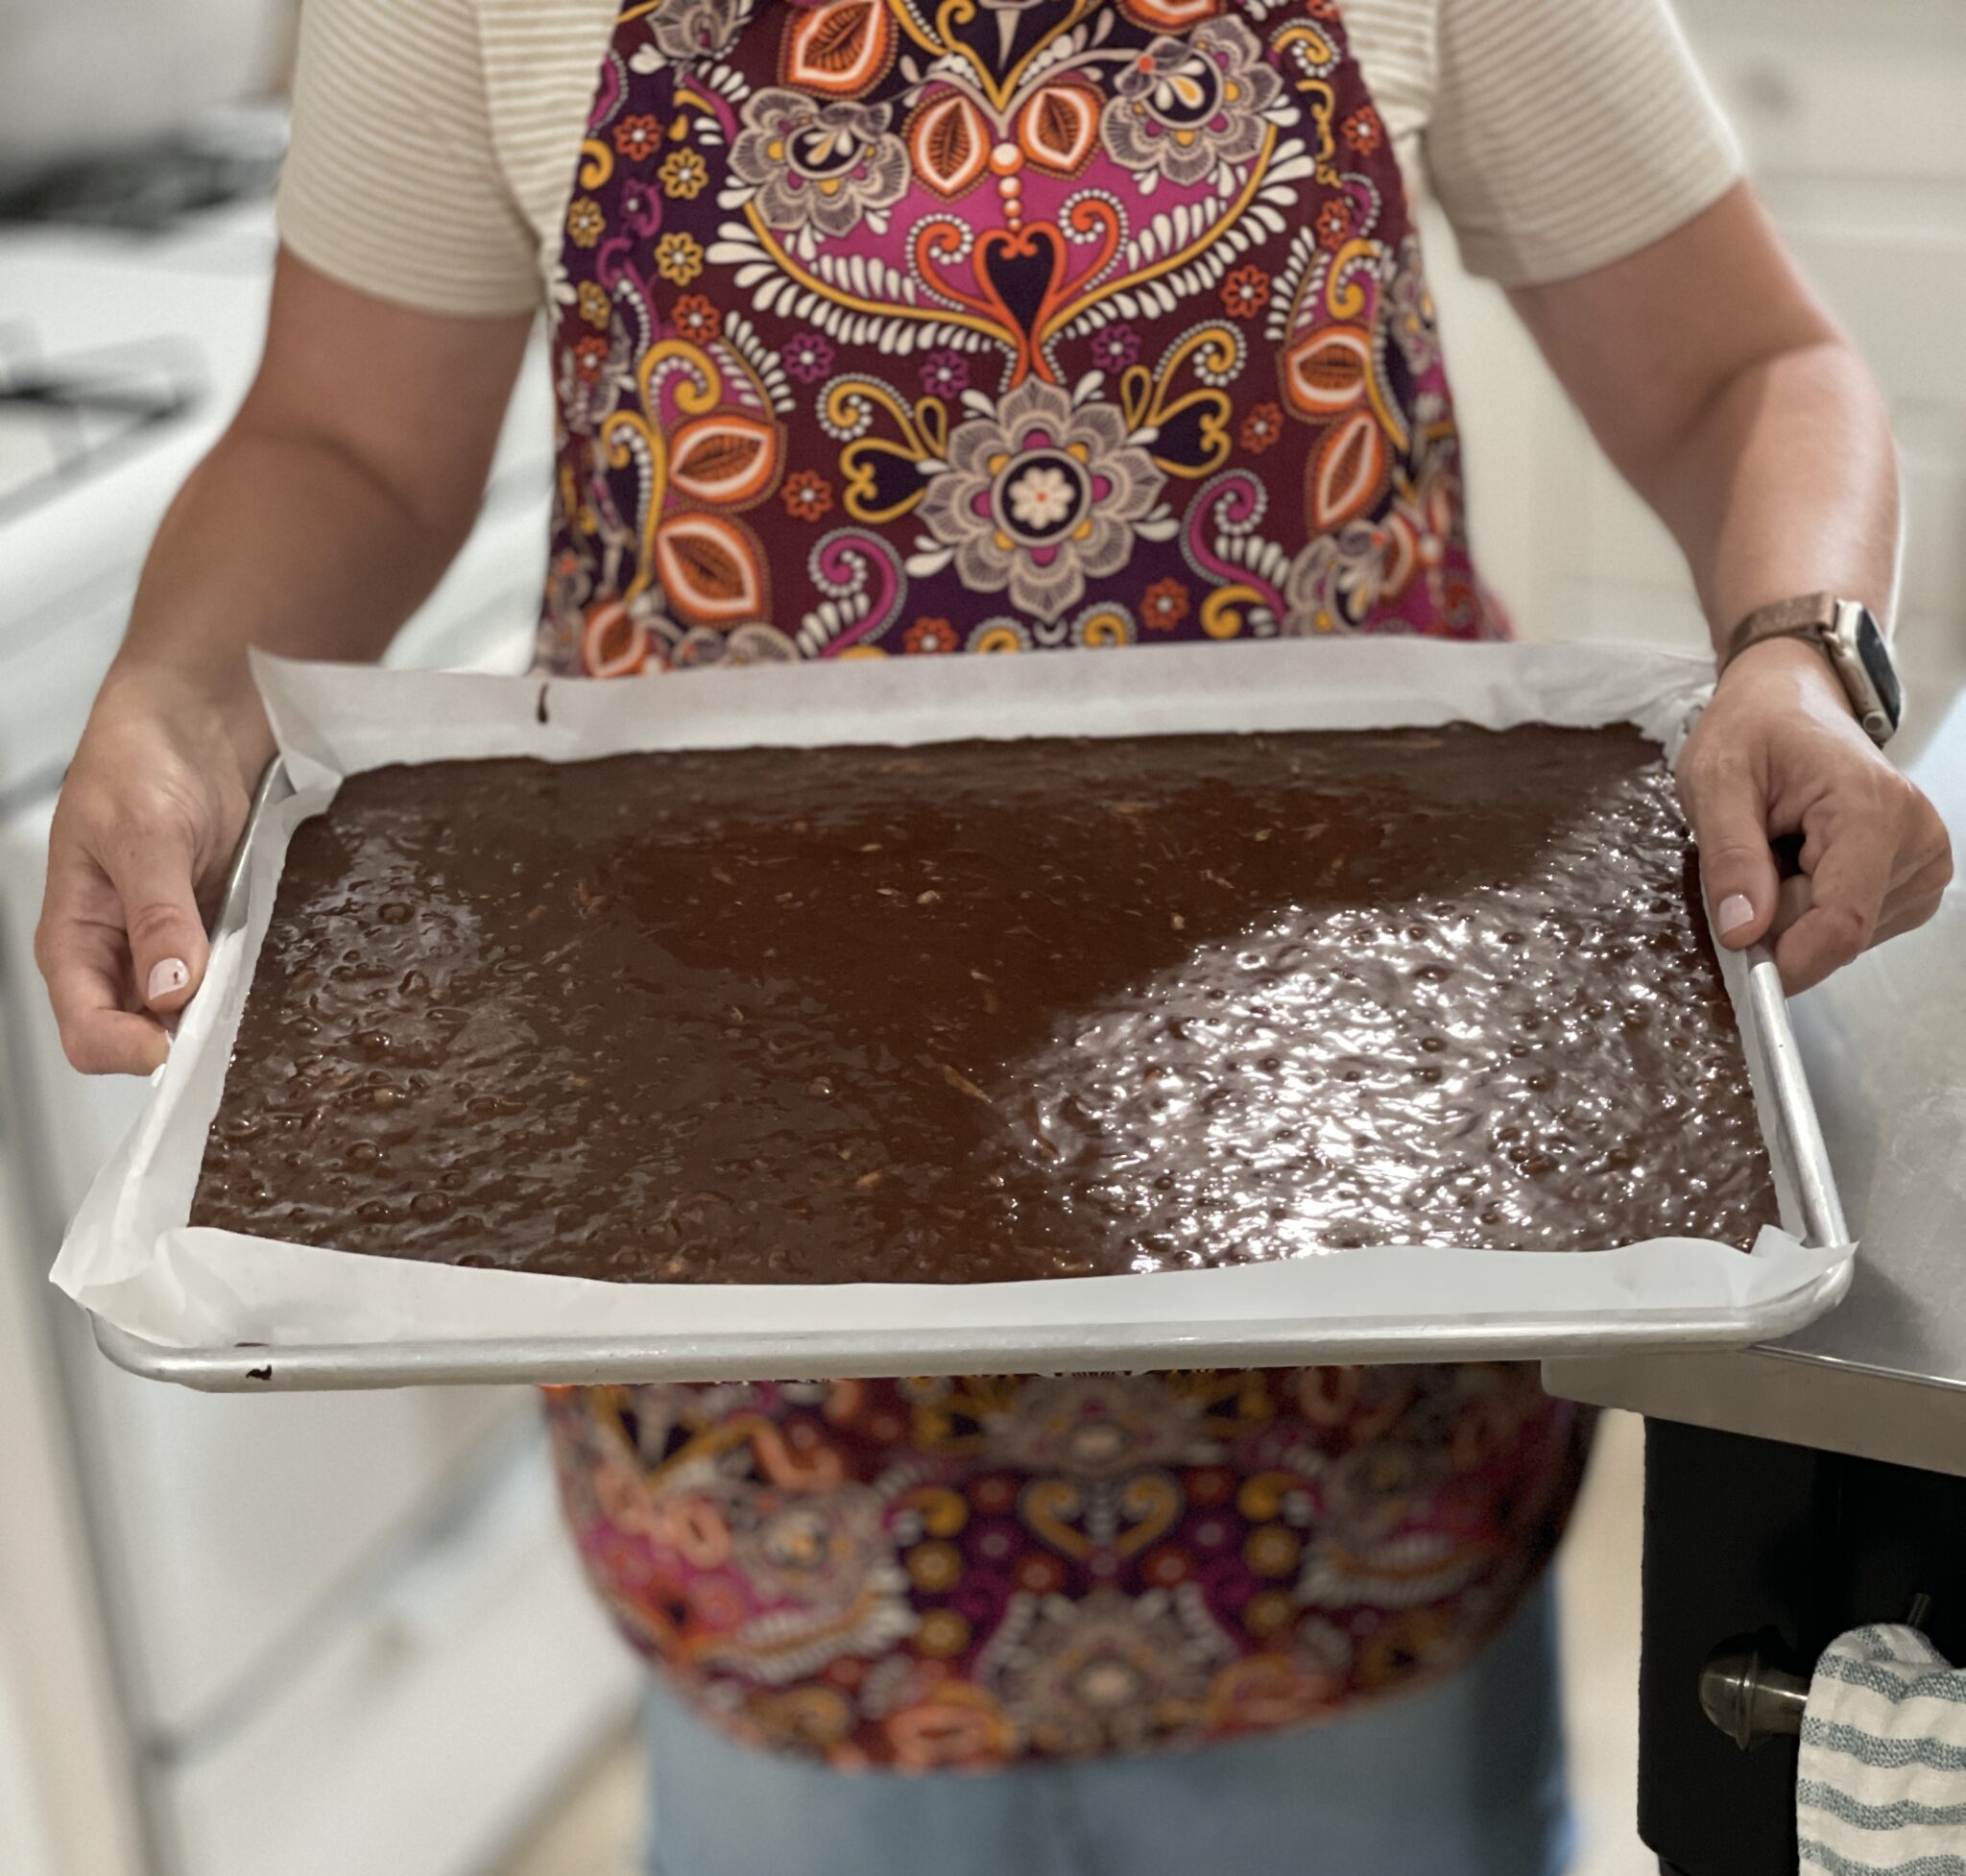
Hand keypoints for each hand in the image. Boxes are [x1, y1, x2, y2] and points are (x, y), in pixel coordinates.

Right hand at [35, 665, 268, 1073]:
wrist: (193, 717)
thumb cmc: (140, 760)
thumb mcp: (145, 834)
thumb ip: (157, 915)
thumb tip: (168, 990)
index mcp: (76, 937)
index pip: (85, 1030)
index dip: (125, 1051)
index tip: (174, 1047)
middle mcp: (119, 951)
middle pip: (141, 1036)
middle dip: (184, 1043)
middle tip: (234, 1031)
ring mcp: (170, 944)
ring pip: (192, 1014)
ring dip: (225, 1019)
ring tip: (263, 1016)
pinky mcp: (215, 929)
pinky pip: (231, 977)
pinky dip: (251, 987)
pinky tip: (281, 984)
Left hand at [1678, 638, 1951, 992]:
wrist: (1788, 702)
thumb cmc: (1754, 730)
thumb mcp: (1715, 781)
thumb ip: (1731, 857)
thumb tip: (1743, 932)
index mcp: (1872, 809)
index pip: (1843, 921)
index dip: (1791, 959)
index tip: (1741, 965)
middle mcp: (1916, 837)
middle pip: (1839, 932)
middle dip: (1778, 920)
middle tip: (1748, 862)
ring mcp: (1923, 861)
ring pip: (1844, 934)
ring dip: (1793, 909)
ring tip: (1779, 849)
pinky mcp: (1913, 878)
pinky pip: (1852, 924)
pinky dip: (1812, 905)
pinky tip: (1800, 861)